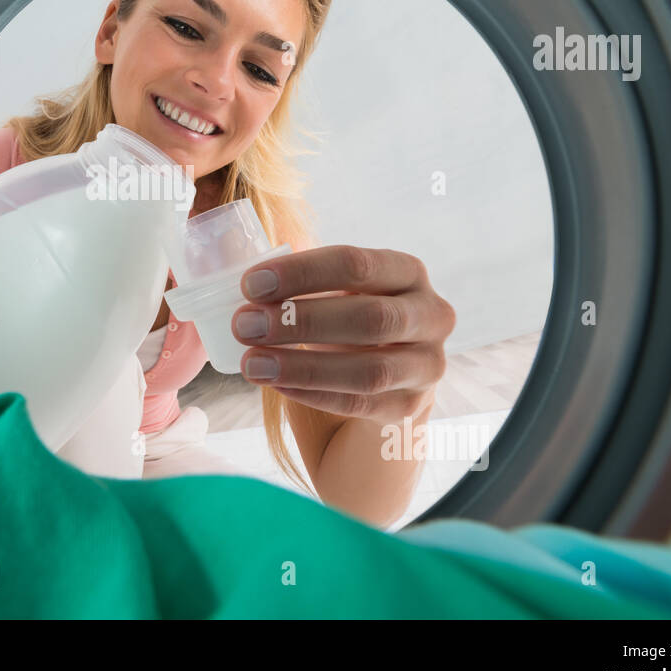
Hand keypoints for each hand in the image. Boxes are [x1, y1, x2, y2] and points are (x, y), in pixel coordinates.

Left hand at [230, 245, 455, 422]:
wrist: (388, 377)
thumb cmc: (347, 320)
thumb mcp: (336, 291)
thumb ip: (301, 282)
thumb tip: (238, 281)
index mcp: (407, 272)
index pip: (356, 264)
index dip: (301, 273)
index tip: (250, 284)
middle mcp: (431, 315)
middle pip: (369, 318)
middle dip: (300, 321)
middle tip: (244, 324)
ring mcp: (427, 365)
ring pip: (370, 370)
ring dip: (303, 366)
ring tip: (252, 362)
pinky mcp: (411, 406)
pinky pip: (361, 404)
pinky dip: (313, 393)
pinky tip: (276, 384)